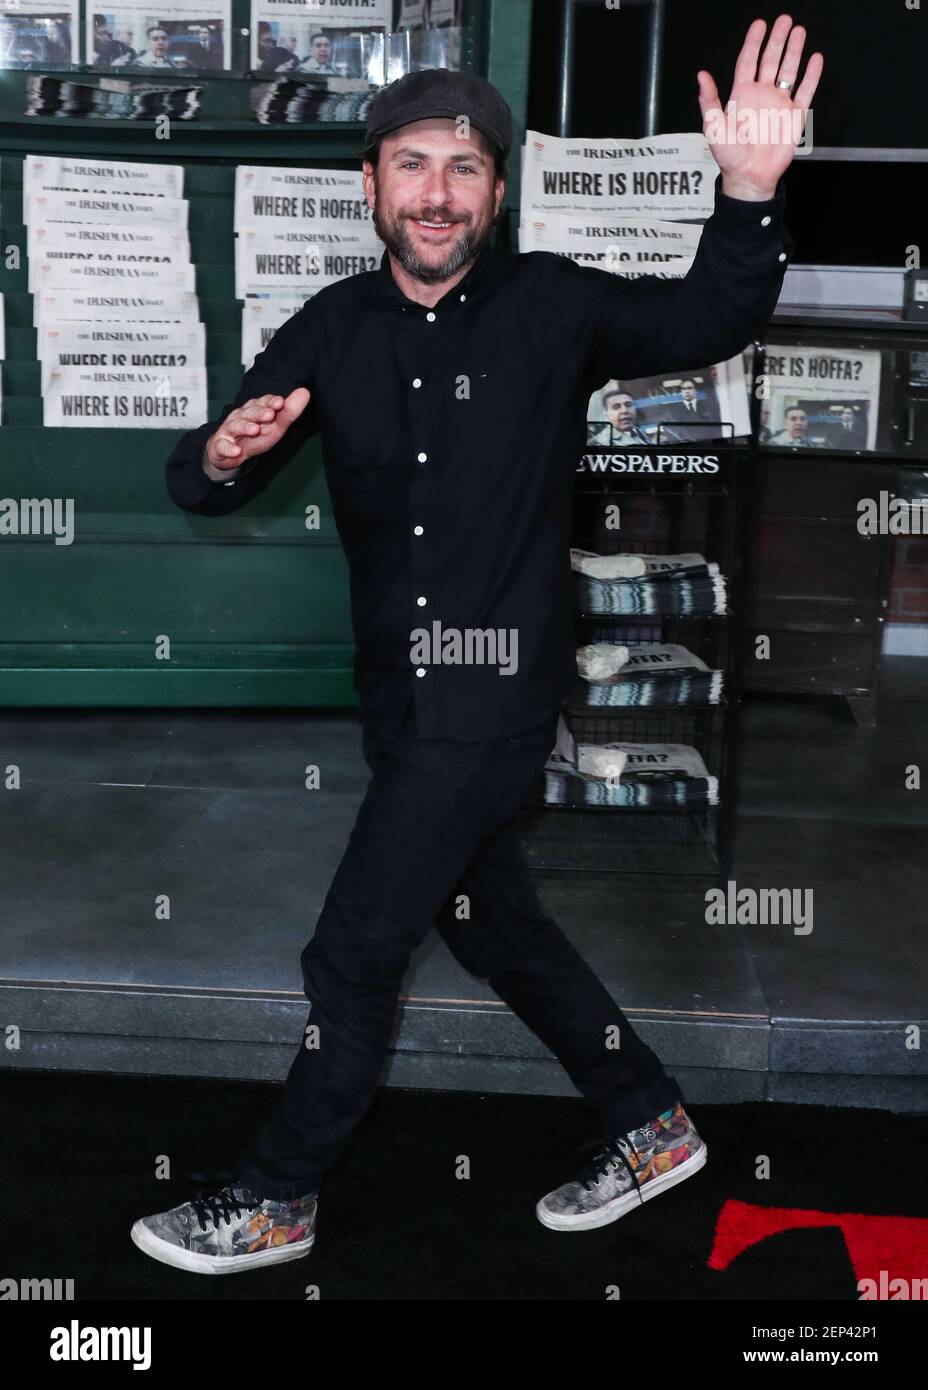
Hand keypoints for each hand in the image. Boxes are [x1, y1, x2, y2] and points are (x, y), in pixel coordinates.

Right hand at [204, 387, 310, 471]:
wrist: (231, 452)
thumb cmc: (255, 435)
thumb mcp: (275, 426)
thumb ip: (289, 412)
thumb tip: (305, 392)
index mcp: (255, 409)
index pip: (263, 402)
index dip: (271, 402)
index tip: (280, 403)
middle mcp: (241, 415)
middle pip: (250, 412)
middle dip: (259, 413)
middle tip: (269, 415)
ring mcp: (229, 429)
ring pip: (236, 426)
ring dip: (245, 427)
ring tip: (254, 430)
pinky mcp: (220, 445)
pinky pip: (223, 446)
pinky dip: (229, 449)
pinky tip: (236, 451)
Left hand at [697, 14, 823, 200]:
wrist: (748, 177)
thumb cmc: (729, 156)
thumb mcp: (713, 127)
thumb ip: (709, 101)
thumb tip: (701, 76)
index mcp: (741, 95)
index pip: (747, 61)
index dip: (753, 42)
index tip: (759, 25)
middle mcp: (760, 95)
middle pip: (770, 60)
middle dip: (777, 39)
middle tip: (784, 20)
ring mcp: (778, 104)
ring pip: (787, 71)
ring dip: (793, 51)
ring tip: (799, 31)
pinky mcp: (793, 116)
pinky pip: (804, 91)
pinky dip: (811, 76)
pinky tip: (815, 59)